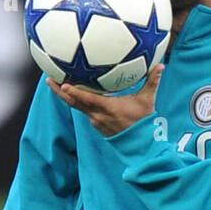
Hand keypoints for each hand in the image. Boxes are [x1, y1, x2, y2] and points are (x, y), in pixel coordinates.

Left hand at [46, 64, 163, 136]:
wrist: (139, 144)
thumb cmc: (143, 122)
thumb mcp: (148, 101)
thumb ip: (152, 82)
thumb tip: (161, 65)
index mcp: (107, 109)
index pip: (87, 100)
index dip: (75, 92)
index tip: (63, 83)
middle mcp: (97, 116)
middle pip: (74, 103)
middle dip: (60, 91)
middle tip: (49, 79)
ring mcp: (95, 121)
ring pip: (77, 106)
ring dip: (66, 95)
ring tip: (56, 82)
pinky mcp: (96, 123)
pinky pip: (83, 109)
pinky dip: (76, 100)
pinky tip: (73, 91)